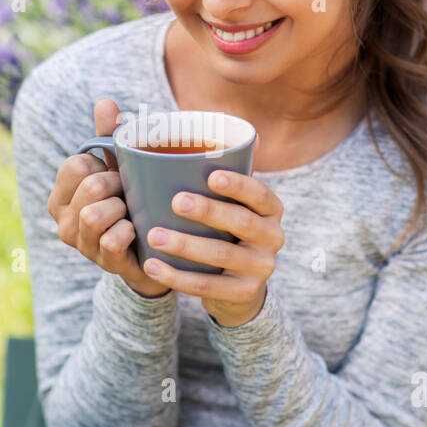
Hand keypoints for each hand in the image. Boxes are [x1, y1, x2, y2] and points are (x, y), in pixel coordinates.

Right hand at [48, 97, 169, 298]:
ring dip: (123, 209)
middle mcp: (62, 220)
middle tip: (129, 194)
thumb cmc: (130, 203)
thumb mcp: (119, 169)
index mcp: (61, 194)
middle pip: (90, 187)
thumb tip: (105, 102)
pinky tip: (136, 232)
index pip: (76, 164)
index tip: (115, 174)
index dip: (103, 165)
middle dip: (118, 185)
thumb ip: (109, 137)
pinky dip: (130, 232)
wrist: (151, 251)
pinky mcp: (102, 263)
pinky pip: (113, 239)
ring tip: (131, 213)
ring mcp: (80, 244)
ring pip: (95, 214)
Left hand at [141, 169, 283, 327]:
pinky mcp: (244, 292)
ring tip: (154, 235)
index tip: (211, 176)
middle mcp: (273, 237)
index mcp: (271, 210)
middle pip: (241, 222)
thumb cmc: (229, 233)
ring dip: (185, 245)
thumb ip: (228, 179)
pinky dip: (176, 276)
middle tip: (176, 201)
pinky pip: (207, 285)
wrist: (240, 289)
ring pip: (221, 254)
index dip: (238, 185)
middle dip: (208, 211)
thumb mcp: (235, 208)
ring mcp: (261, 267)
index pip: (260, 194)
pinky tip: (152, 266)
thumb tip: (226, 133)